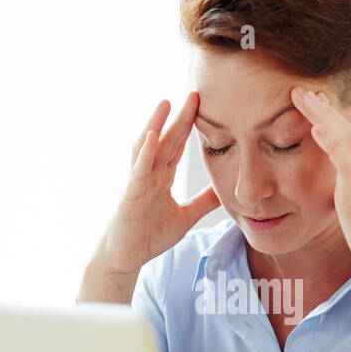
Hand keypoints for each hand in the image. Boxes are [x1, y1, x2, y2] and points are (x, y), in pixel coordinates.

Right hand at [80, 93, 220, 301]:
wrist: (125, 257)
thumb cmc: (148, 236)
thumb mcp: (185, 217)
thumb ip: (203, 202)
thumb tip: (225, 191)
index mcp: (162, 177)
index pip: (178, 146)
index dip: (190, 127)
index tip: (205, 106)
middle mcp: (149, 174)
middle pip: (166, 140)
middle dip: (179, 117)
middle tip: (194, 94)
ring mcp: (138, 182)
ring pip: (147, 147)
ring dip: (156, 125)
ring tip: (166, 103)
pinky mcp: (130, 195)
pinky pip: (138, 170)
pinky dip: (144, 153)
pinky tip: (152, 136)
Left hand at [290, 86, 350, 325]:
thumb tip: (345, 197)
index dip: (333, 121)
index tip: (315, 108)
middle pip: (347, 129)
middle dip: (324, 108)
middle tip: (303, 91)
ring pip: (344, 134)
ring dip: (322, 113)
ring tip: (302, 96)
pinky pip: (344, 155)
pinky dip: (330, 138)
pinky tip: (315, 126)